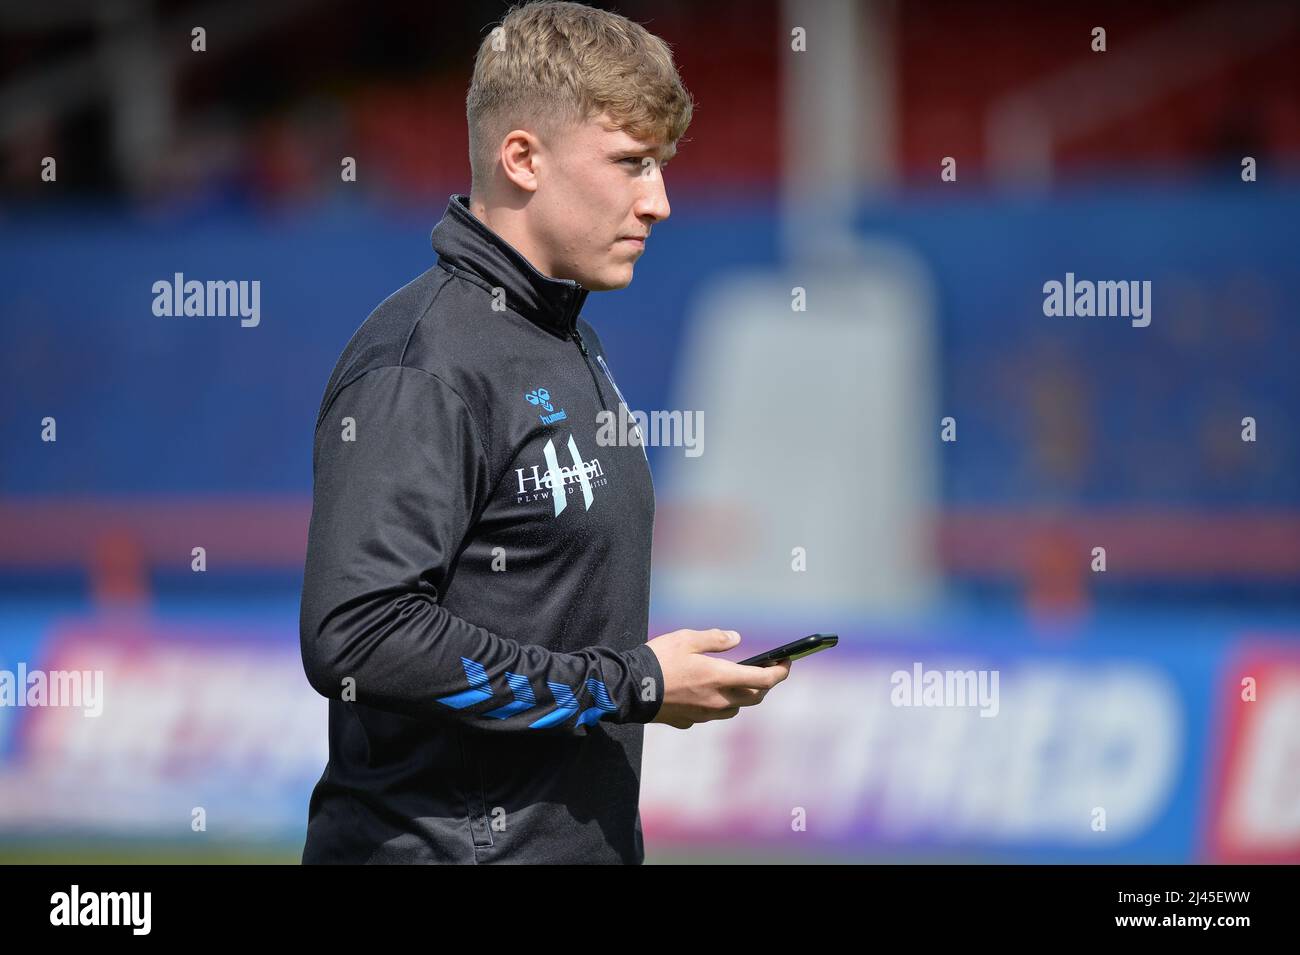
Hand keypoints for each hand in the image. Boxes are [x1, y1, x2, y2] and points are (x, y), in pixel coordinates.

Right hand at [646, 629, 790, 728]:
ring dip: (742, 696)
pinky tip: (705, 692)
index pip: (763, 680)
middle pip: (754, 698)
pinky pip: (711, 714)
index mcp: (720, 677)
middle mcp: (717, 700)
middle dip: (765, 685)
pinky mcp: (689, 721)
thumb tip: (736, 639)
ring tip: (737, 681)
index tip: (787, 663)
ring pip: (734, 709)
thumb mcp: (687, 638)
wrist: (628, 689)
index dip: (780, 672)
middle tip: (767, 671)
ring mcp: (703, 714)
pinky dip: (717, 703)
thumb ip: (715, 639)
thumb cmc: (658, 660)